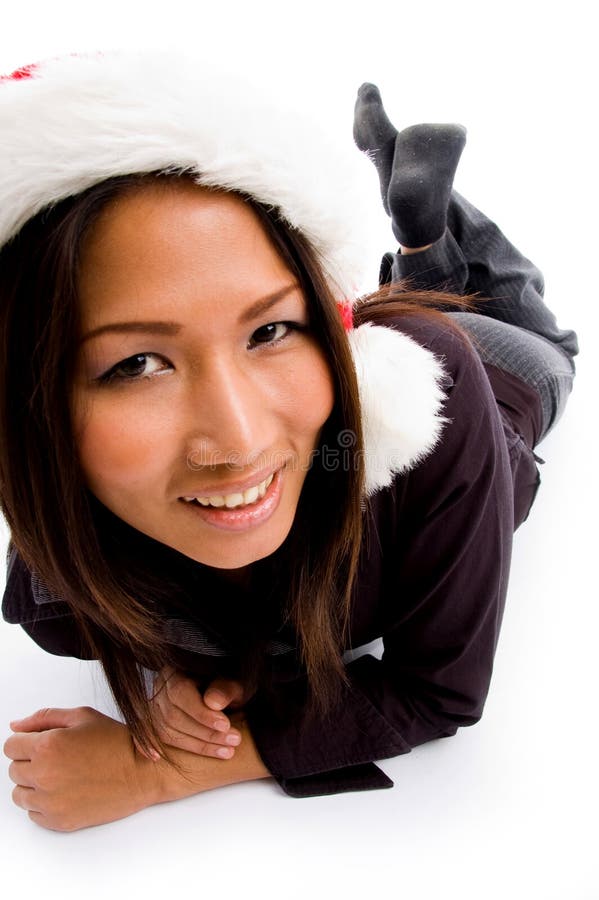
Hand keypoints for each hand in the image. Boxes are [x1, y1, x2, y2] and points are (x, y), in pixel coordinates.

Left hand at [4, 703, 269, 831]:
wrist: (143, 771)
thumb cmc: (117, 742)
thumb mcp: (82, 717)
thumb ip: (44, 718)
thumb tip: (17, 725)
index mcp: (47, 745)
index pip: (10, 746)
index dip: (26, 742)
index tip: (40, 743)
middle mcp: (44, 775)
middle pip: (14, 770)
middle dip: (30, 761)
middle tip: (57, 758)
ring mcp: (50, 802)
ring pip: (20, 794)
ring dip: (34, 784)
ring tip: (62, 775)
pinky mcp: (58, 821)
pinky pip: (34, 814)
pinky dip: (44, 804)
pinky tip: (66, 790)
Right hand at [136, 667, 251, 760]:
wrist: (221, 688)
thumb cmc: (227, 683)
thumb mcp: (234, 680)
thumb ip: (225, 689)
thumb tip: (213, 703)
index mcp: (176, 669)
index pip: (181, 692)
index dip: (202, 713)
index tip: (225, 725)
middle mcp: (160, 686)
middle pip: (172, 715)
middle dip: (206, 733)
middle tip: (233, 740)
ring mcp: (154, 704)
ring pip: (166, 731)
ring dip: (197, 746)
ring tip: (226, 751)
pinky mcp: (154, 721)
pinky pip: (149, 736)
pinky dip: (149, 747)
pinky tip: (155, 757)